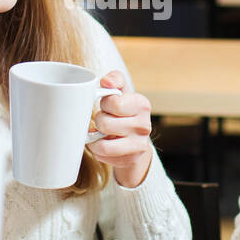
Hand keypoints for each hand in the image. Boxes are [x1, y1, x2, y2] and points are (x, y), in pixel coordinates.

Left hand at [88, 70, 154, 188]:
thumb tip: (106, 81)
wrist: (136, 138)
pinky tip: (104, 144)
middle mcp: (144, 125)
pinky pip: (103, 156)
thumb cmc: (124, 112)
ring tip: (99, 134)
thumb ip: (115, 79)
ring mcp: (139, 145)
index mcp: (142, 105)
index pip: (113, 103)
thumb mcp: (122, 92)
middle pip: (105, 124)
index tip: (108, 106)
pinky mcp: (132, 160)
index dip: (104, 104)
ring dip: (95, 139)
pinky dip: (98, 151)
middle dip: (99, 121)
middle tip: (104, 121)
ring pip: (103, 145)